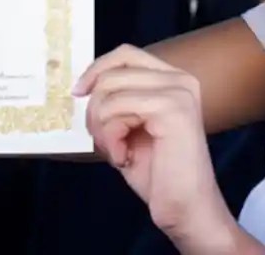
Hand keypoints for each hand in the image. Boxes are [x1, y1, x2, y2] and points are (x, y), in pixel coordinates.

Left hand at [73, 44, 243, 252]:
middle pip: (112, 73)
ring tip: (118, 152)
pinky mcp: (172, 109)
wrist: (186, 209)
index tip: (78, 93)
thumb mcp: (131, 127)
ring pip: (109, 92)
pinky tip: (126, 158)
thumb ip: (117, 101)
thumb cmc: (158, 174)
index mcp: (173, 79)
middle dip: (95, 109)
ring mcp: (178, 92)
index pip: (125, 54)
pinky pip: (117, 110)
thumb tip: (84, 87)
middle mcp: (180, 79)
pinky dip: (111, 138)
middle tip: (105, 141)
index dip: (96, 69)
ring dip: (102, 128)